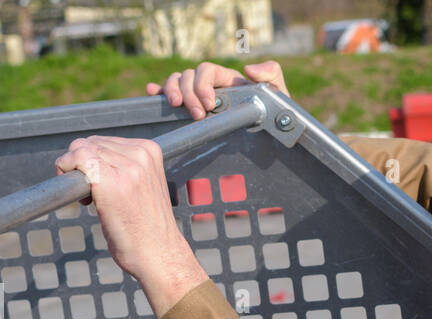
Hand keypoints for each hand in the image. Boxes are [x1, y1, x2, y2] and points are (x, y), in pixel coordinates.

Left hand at [53, 135, 205, 317]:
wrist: (159, 256)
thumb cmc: (148, 230)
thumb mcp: (143, 188)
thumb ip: (125, 168)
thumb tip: (92, 157)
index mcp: (150, 151)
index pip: (104, 140)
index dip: (92, 160)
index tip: (96, 185)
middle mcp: (139, 154)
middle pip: (89, 143)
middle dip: (81, 165)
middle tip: (91, 197)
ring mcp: (126, 166)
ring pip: (79, 149)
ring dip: (75, 172)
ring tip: (91, 201)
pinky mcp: (110, 180)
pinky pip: (76, 158)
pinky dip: (66, 170)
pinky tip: (79, 196)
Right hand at [145, 60, 289, 118]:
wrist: (269, 136)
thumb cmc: (272, 114)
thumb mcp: (278, 94)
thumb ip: (271, 75)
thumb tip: (248, 69)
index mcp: (226, 79)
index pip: (207, 71)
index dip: (203, 84)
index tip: (209, 104)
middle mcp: (210, 85)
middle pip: (188, 76)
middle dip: (188, 94)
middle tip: (198, 115)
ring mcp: (197, 96)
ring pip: (176, 82)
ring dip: (172, 91)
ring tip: (176, 108)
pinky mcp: (190, 109)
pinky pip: (170, 95)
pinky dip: (159, 93)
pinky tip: (153, 95)